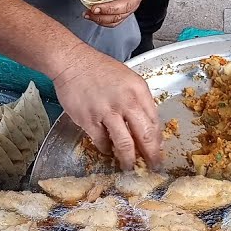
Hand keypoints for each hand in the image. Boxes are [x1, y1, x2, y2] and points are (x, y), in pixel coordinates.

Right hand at [52, 45, 161, 170]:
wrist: (73, 62)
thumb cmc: (100, 70)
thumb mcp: (128, 79)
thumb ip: (138, 101)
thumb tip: (145, 125)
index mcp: (139, 91)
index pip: (154, 122)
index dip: (157, 141)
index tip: (158, 152)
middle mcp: (126, 102)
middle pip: (144, 135)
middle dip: (150, 155)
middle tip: (152, 167)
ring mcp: (107, 112)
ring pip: (124, 144)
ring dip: (128, 159)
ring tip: (129, 167)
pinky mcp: (89, 120)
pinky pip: (102, 141)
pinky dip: (105, 149)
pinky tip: (107, 150)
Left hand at [84, 0, 147, 27]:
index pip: (124, 6)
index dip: (109, 8)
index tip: (96, 7)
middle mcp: (132, 6)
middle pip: (117, 16)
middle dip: (102, 16)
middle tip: (90, 11)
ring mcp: (126, 11)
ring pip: (114, 21)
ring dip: (99, 20)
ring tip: (88, 15)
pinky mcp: (120, 12)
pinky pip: (111, 21)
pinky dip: (101, 20)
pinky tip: (92, 16)